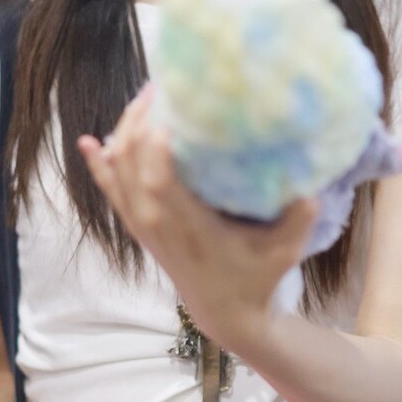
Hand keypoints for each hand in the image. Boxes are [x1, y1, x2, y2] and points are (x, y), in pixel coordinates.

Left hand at [77, 86, 318, 346]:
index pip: (159, 183)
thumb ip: (298, 220)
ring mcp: (143, 224)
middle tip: (160, 87)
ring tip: (144, 98)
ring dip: (124, 131)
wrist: (225, 314)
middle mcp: (157, 223)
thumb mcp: (284, 252)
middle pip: (131, 166)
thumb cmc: (255, 277)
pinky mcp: (138, 225)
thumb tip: (312, 187)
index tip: (166, 112)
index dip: (154, 148)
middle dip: (139, 122)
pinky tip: (89, 141)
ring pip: (118, 172)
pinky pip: (111, 190)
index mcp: (189, 227)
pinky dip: (99, 165)